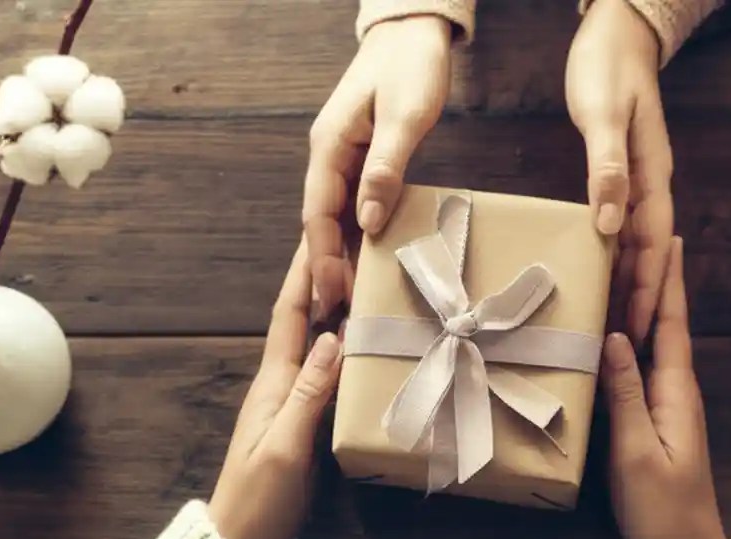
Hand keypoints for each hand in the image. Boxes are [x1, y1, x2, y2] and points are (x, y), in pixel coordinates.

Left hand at [208, 244, 343, 538]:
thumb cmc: (258, 499)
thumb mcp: (285, 447)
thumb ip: (308, 394)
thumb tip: (333, 338)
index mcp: (273, 382)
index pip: (290, 314)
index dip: (304, 273)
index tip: (322, 229)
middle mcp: (282, 384)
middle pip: (304, 319)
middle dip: (324, 278)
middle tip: (354, 242)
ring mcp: (292, 403)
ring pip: (318, 342)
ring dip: (336, 308)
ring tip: (367, 278)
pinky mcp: (304, 423)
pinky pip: (327, 372)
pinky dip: (344, 347)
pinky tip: (365, 342)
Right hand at [304, 16, 452, 318]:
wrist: (414, 34)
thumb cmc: (411, 67)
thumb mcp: (405, 117)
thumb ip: (386, 169)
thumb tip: (368, 221)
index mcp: (328, 146)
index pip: (317, 212)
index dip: (322, 255)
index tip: (332, 291)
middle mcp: (329, 156)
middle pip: (320, 222)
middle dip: (326, 266)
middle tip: (337, 313)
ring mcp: (344, 159)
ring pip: (337, 218)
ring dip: (342, 256)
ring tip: (352, 300)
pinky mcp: (363, 162)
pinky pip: (356, 206)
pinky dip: (360, 236)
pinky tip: (371, 262)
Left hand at [566, 0, 674, 342]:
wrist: (616, 32)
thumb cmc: (608, 69)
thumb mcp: (605, 118)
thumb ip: (609, 169)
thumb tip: (610, 226)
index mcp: (653, 175)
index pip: (652, 245)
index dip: (645, 289)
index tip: (634, 329)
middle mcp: (649, 183)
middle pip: (646, 253)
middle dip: (637, 298)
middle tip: (620, 344)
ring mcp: (636, 179)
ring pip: (634, 243)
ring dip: (624, 281)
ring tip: (608, 321)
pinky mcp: (619, 173)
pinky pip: (618, 225)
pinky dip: (610, 253)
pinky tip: (595, 271)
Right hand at [602, 238, 728, 538]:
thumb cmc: (662, 509)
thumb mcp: (638, 452)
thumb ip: (626, 394)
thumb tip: (612, 336)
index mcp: (675, 390)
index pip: (670, 322)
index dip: (667, 279)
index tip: (666, 234)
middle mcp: (673, 389)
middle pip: (662, 323)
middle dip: (654, 279)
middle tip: (641, 233)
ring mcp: (664, 405)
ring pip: (651, 341)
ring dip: (642, 303)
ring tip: (626, 265)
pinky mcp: (652, 421)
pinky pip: (640, 366)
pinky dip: (629, 338)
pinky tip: (612, 329)